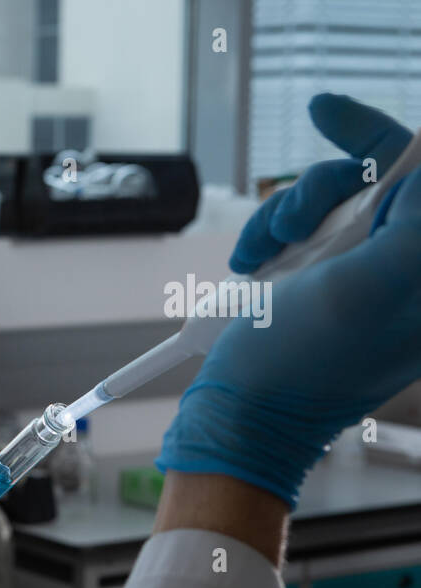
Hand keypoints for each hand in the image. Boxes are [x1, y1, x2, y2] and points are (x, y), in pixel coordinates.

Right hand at [158, 94, 420, 506]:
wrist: (240, 420)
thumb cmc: (294, 369)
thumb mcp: (365, 290)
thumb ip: (416, 229)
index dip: (376, 136)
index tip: (323, 111)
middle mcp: (405, 273)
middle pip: (372, 182)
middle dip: (316, 192)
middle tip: (284, 231)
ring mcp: (364, 280)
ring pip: (329, 205)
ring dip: (283, 219)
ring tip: (259, 258)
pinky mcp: (326, 289)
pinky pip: (304, 235)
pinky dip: (270, 240)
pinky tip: (252, 268)